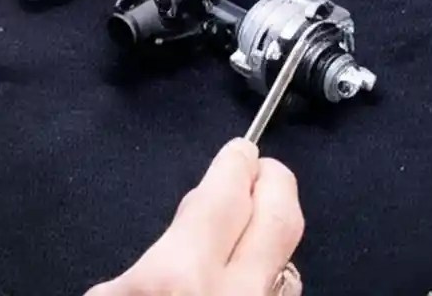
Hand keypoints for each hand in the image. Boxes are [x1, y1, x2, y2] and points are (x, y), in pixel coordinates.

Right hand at [87, 139, 304, 295]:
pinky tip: (247, 272)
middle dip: (276, 181)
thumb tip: (172, 243)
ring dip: (274, 230)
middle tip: (260, 168)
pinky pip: (280, 291)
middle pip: (281, 216)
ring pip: (289, 258)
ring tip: (253, 217)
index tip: (240, 150)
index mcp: (181, 275)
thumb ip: (141, 263)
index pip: (226, 195)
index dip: (237, 164)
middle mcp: (237, 292)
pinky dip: (268, 271)